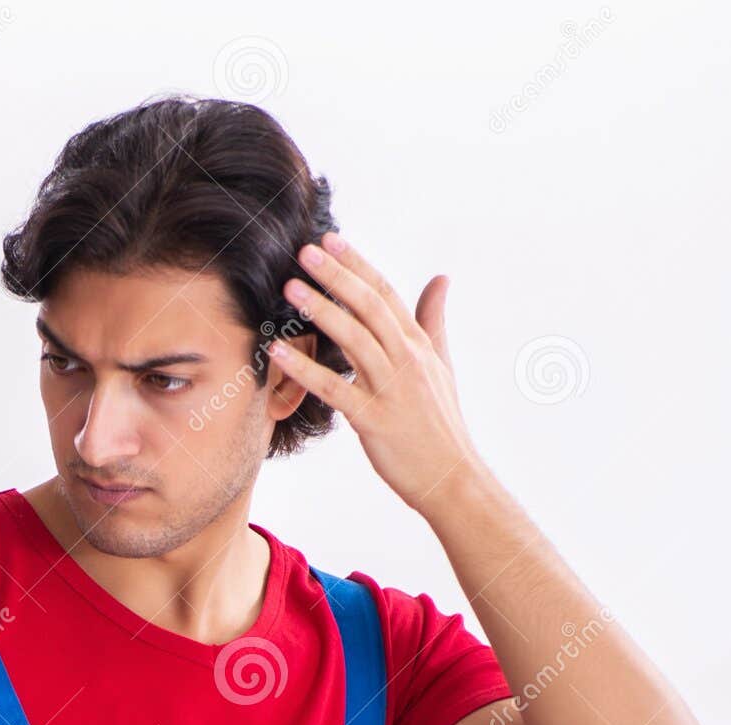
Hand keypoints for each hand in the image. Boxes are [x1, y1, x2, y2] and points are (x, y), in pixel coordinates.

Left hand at [269, 232, 487, 513]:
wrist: (451, 477)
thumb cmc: (441, 425)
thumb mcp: (442, 366)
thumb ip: (433, 321)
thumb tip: (440, 279)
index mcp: (418, 345)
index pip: (386, 294)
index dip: (358, 264)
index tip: (332, 240)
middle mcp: (406, 361)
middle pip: (369, 307)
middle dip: (337, 276)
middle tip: (305, 250)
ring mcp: (391, 390)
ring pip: (354, 340)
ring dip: (321, 311)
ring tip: (290, 288)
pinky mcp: (373, 421)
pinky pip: (335, 389)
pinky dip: (305, 370)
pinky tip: (279, 352)